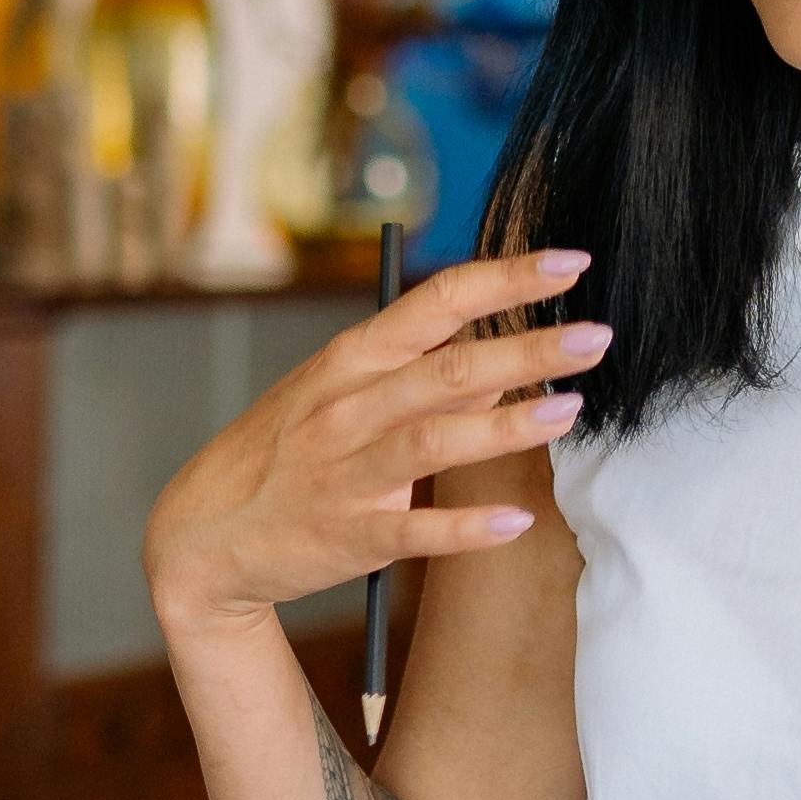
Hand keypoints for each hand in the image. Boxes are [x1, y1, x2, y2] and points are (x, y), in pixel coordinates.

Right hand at [145, 251, 606, 634]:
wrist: (203, 535)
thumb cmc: (286, 452)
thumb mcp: (335, 394)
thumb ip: (414, 372)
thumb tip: (501, 346)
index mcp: (351, 360)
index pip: (438, 303)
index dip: (506, 280)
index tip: (571, 263)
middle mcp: (349, 408)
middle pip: (448, 369)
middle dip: (527, 348)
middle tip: (597, 335)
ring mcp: (347, 473)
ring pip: (433, 441)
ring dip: (504, 425)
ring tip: (569, 410)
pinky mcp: (350, 536)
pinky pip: (414, 531)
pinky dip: (466, 529)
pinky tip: (517, 521)